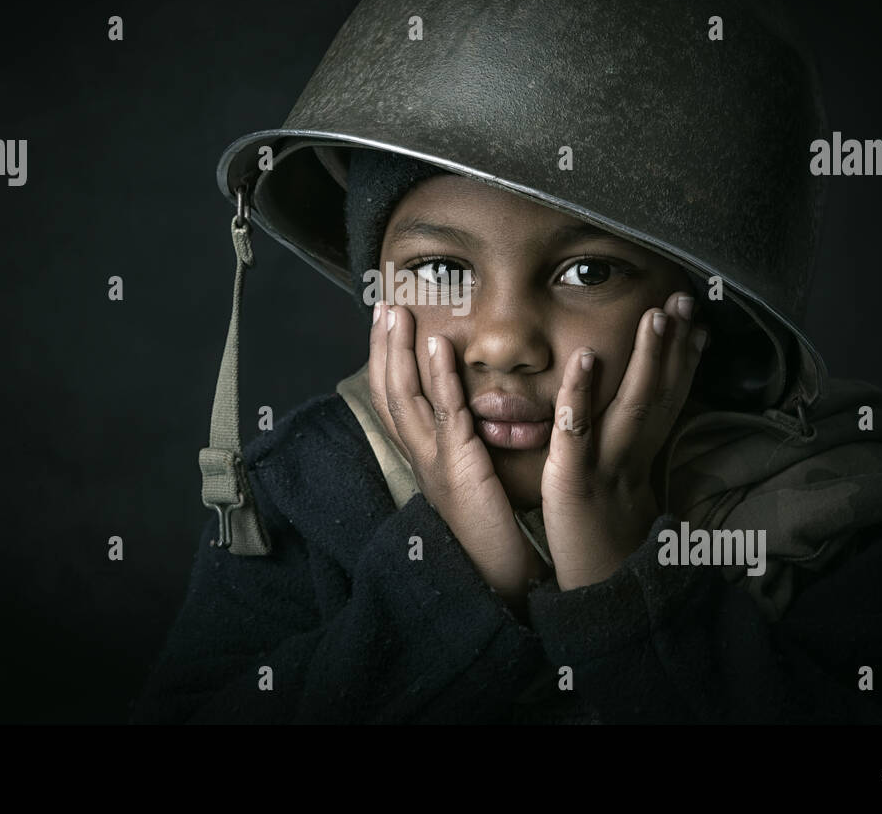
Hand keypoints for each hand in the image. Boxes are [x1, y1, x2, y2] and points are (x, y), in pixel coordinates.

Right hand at [368, 302, 548, 617]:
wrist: (498, 575)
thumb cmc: (493, 529)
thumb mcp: (471, 475)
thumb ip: (464, 443)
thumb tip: (468, 411)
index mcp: (421, 457)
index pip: (391, 399)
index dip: (383, 360)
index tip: (384, 323)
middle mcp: (419, 456)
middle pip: (387, 391)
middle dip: (382, 346)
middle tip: (383, 305)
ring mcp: (435, 460)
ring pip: (405, 397)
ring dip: (399, 352)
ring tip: (398, 313)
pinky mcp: (460, 467)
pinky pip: (447, 414)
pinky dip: (439, 377)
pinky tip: (438, 344)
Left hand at [540, 290, 709, 590]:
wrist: (599, 596)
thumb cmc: (606, 540)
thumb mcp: (623, 490)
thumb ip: (629, 453)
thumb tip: (639, 422)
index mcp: (642, 456)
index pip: (670, 398)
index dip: (685, 358)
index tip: (698, 319)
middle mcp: (631, 456)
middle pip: (659, 394)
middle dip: (673, 346)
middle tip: (684, 298)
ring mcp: (604, 467)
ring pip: (630, 407)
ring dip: (646, 360)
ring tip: (655, 316)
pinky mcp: (572, 481)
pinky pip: (576, 434)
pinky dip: (581, 396)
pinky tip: (586, 360)